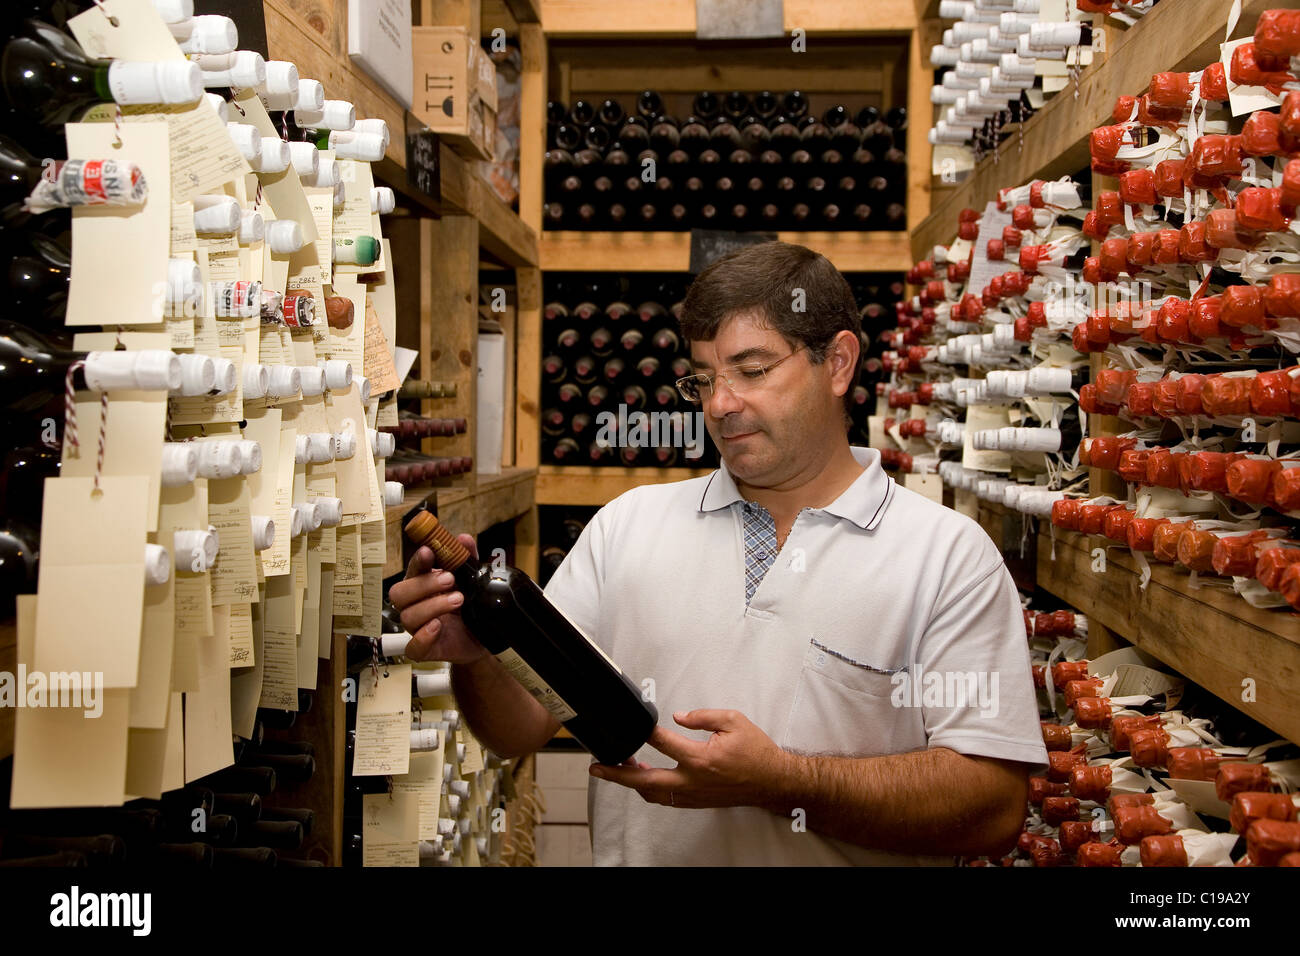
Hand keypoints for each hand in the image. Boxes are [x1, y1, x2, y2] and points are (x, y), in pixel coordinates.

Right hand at [387, 537, 488, 664]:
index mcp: (423, 585)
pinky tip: (438, 627)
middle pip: (399, 593)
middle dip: (423, 584)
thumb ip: (467, 559)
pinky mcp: (426, 649)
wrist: (484, 637)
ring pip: (408, 617)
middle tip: (449, 579)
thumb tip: (463, 539)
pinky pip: (413, 648)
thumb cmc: (471, 606)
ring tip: (458, 600)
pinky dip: (423, 637)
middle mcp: (416, 605)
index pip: (412, 570)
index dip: (417, 560)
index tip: (428, 552)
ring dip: (432, 606)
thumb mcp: (473, 580)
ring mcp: (419, 627)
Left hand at [588, 709, 795, 810]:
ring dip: (631, 782)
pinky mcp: (696, 801)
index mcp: (700, 759)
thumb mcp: (733, 721)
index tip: (633, 724)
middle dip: (617, 774)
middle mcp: (692, 781)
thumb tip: (678, 717)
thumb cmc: (756, 751)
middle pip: (645, 781)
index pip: (663, 743)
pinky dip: (650, 789)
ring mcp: (693, 795)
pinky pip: (666, 798)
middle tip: (597, 768)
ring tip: (616, 769)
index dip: (644, 732)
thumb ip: (703, 716)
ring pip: (652, 793)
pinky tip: (643, 777)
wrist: (772, 781)